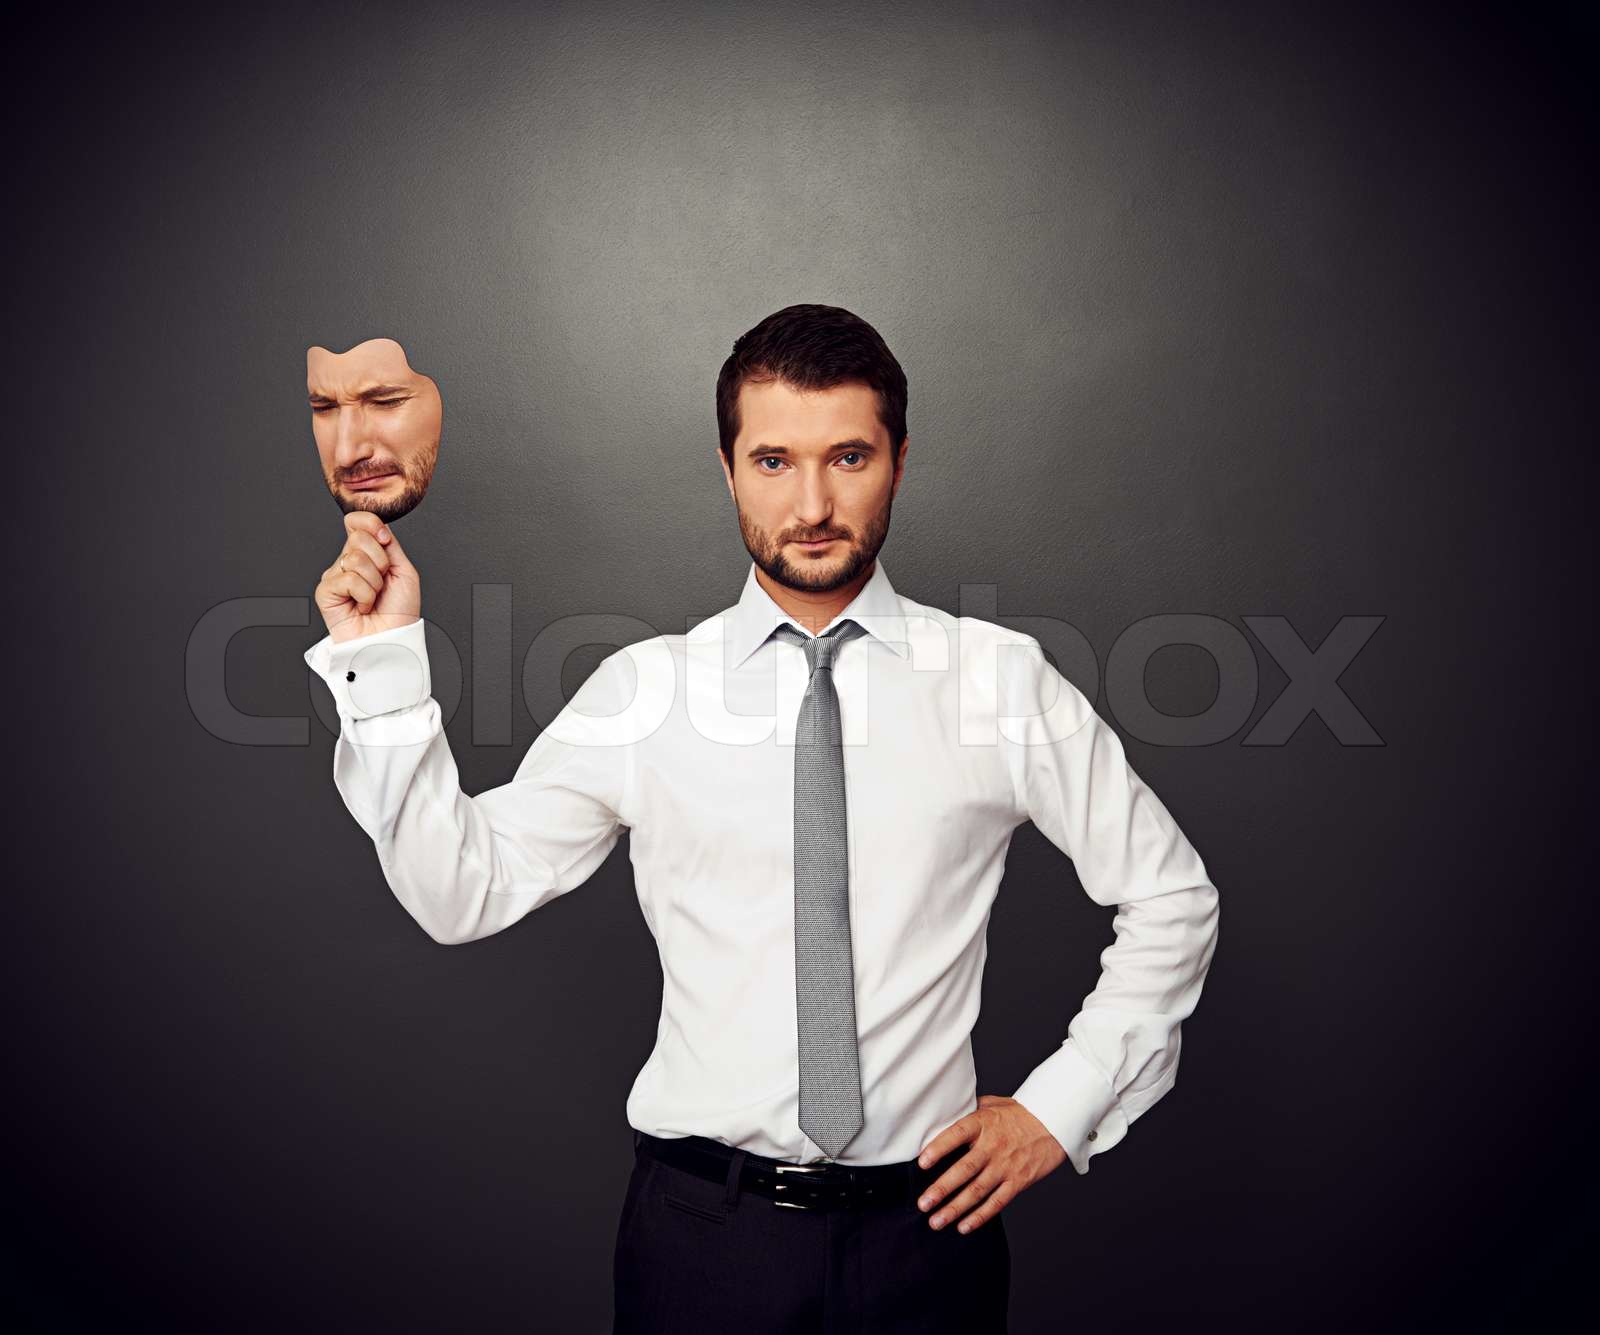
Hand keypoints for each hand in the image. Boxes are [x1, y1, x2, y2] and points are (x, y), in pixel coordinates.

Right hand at [314, 511, 421, 642]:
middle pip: (358, 537)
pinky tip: (361, 608)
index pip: (357, 521)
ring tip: (372, 599)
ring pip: (355, 559)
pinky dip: (363, 595)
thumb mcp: (403, 571)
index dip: (371, 523)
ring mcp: (335, 576)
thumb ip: (390, 546)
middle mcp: (348, 562)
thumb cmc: (399, 611)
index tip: (385, 540)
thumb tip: (377, 527)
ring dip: (374, 583)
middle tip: (382, 584)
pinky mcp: (325, 592)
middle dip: (380, 561)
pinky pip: (348, 579)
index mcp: (366, 554)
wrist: (392, 639)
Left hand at [914, 1094, 1066, 1233]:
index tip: (922, 1163)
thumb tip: (943, 1115)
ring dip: (955, 1208)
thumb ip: (969, 1111)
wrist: (1054, 1123)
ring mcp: (1006, 1166)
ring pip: (978, 1190)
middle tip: (923, 1204)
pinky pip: (997, 1202)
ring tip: (936, 1221)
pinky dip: (980, 1216)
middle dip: (942, 1189)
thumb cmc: (1019, 1113)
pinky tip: (963, 1226)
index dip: (939, 1148)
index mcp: (983, 1123)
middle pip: (965, 1169)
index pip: (956, 1135)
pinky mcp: (1018, 1181)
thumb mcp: (993, 1104)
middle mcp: (993, 1146)